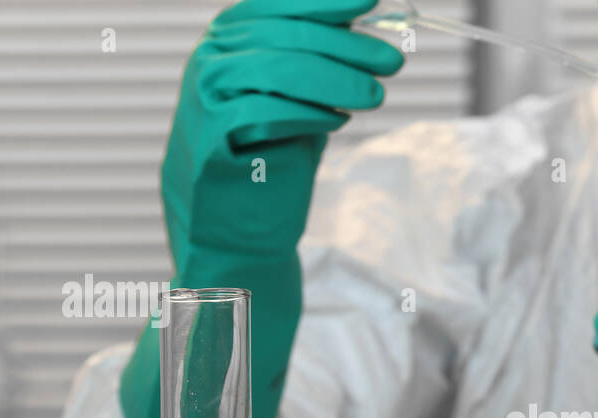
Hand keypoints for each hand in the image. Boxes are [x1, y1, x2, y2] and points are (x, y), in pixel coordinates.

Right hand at [163, 0, 403, 267]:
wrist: (231, 216)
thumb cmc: (267, 152)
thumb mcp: (298, 96)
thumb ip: (317, 58)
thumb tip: (358, 22)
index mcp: (232, 36)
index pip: (280, 4)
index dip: (326, 1)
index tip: (370, 2)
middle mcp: (213, 55)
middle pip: (285, 36)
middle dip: (346, 47)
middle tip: (391, 62)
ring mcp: (206, 92)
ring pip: (276, 69)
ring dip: (333, 80)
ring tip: (375, 94)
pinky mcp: (209, 133)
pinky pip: (263, 112)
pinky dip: (307, 113)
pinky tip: (338, 121)